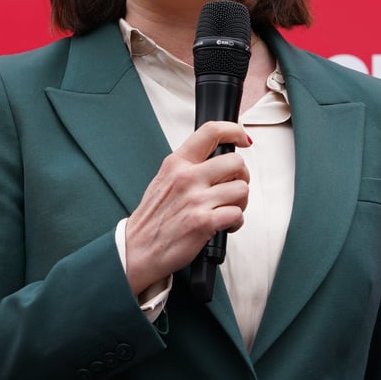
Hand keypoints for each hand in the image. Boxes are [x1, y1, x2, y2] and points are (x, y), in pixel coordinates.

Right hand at [123, 120, 250, 293]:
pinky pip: (237, 214)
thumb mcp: (164, 180)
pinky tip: (223, 226)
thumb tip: (218, 159)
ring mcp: (195, 200)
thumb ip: (188, 167)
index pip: (211, 131)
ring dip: (240, 203)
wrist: (137, 249)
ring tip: (226, 210)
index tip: (243, 139)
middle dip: (242, 177)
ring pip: (242, 189)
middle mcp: (186, 177)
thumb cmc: (153, 218)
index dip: (234, 130)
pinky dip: (236, 222)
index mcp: (176, 163)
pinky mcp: (204, 222)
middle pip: (236, 162)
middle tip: (232, 188)